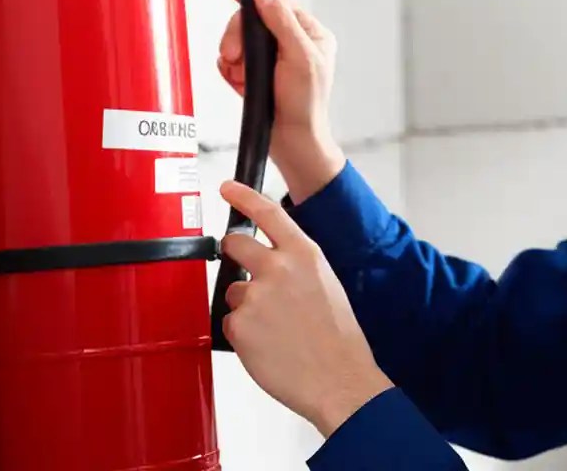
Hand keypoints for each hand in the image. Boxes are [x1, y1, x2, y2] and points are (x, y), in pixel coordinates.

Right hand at [217, 0, 344, 202]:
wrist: (291, 141)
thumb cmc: (304, 104)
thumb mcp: (300, 57)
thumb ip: (282, 22)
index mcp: (310, 33)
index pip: (278, 1)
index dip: (256, 0)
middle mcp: (292, 42)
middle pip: (253, 20)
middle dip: (238, 36)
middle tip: (233, 55)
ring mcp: (272, 58)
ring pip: (239, 40)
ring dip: (233, 57)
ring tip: (241, 76)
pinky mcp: (255, 73)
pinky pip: (231, 61)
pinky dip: (230, 71)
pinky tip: (238, 84)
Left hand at [219, 179, 393, 436]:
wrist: (339, 379)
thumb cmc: (337, 338)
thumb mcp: (325, 285)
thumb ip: (296, 266)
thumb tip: (271, 263)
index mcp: (305, 255)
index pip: (267, 213)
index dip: (243, 196)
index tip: (227, 188)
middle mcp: (278, 268)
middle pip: (234, 244)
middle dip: (232, 254)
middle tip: (247, 274)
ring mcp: (256, 295)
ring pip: (233, 291)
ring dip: (246, 306)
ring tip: (276, 329)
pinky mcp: (239, 323)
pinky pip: (231, 322)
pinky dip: (245, 334)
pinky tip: (268, 345)